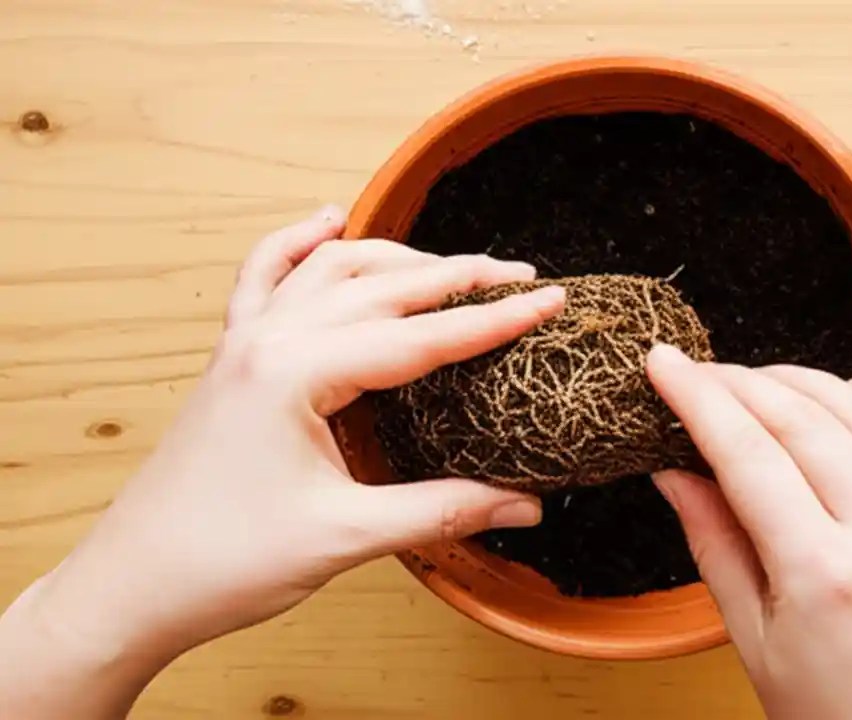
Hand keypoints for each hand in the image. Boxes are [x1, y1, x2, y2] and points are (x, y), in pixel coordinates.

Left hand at [0, 207, 564, 718]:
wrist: (134, 584)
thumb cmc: (224, 560)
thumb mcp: (346, 538)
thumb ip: (442, 510)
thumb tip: (524, 505)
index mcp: (297, 373)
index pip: (421, 336)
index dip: (493, 321)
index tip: (549, 302)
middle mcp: (269, 340)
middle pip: (383, 286)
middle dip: (459, 278)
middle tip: (522, 280)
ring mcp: (244, 342)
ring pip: (332, 269)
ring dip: (397, 258)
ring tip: (456, 265)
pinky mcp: (231, 358)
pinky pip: (264, 277)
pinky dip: (298, 243)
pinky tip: (327, 220)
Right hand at [647, 347, 851, 719]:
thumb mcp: (754, 643)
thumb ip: (715, 545)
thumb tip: (677, 472)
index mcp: (825, 576)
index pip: (748, 454)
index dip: (698, 399)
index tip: (665, 365)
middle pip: (803, 421)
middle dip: (741, 382)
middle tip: (697, 370)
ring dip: (802, 381)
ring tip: (754, 377)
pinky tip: (838, 387)